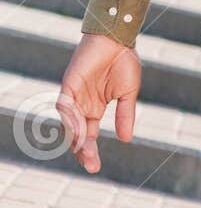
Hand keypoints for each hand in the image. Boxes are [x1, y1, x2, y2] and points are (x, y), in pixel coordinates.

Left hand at [57, 33, 141, 173]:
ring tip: (86, 151)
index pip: (87, 135)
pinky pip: (66, 106)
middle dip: (82, 150)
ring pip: (69, 123)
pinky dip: (71, 119)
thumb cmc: (124, 62)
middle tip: (91, 166)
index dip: (90, 151)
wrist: (118, 39)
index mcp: (94, 108)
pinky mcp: (69, 84)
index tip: (95, 168)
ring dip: (76, 138)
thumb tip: (126, 139)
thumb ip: (125, 115)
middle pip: (76, 134)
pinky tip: (80, 130)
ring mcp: (73, 95)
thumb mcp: (128, 94)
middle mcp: (81, 105)